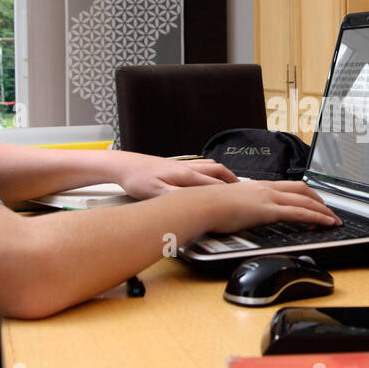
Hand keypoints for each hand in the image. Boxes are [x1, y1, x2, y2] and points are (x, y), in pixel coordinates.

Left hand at [108, 152, 237, 198]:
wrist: (124, 165)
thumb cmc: (137, 179)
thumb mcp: (155, 193)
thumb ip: (175, 198)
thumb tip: (194, 203)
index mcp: (185, 175)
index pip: (215, 183)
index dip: (230, 192)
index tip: (243, 199)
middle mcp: (187, 167)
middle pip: (218, 170)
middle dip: (233, 180)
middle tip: (244, 190)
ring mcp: (182, 164)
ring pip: (211, 166)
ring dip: (224, 174)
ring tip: (232, 182)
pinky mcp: (176, 165)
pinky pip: (202, 165)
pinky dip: (212, 170)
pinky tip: (209, 174)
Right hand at [191, 179, 339, 233]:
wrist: (202, 205)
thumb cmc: (210, 206)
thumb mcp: (231, 202)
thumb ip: (242, 205)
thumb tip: (242, 212)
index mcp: (259, 186)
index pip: (290, 186)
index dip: (306, 194)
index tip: (314, 202)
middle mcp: (267, 188)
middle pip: (302, 189)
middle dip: (319, 200)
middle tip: (329, 211)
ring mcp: (269, 197)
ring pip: (305, 200)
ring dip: (323, 210)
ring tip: (333, 220)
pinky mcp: (268, 210)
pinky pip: (299, 212)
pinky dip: (316, 217)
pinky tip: (325, 223)